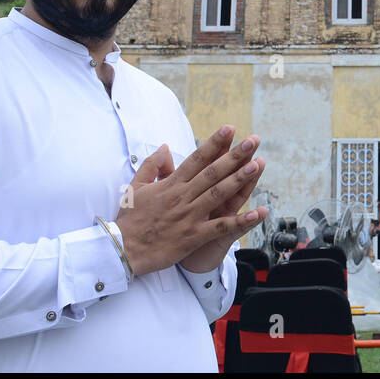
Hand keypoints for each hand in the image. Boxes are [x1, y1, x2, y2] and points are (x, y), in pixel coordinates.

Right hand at [116, 124, 265, 276]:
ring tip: (257, 165)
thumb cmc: (129, 219)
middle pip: (212, 172)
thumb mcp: (135, 187)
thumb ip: (152, 166)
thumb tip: (165, 147)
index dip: (214, 143)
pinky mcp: (193, 236)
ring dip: (239, 179)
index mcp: (170, 185)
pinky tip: (257, 212)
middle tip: (253, 140)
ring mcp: (189, 216)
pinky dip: (240, 220)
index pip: (196, 159)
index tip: (229, 129)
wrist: (122, 250)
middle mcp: (182, 197)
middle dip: (234, 155)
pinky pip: (220, 226)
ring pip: (218, 194)